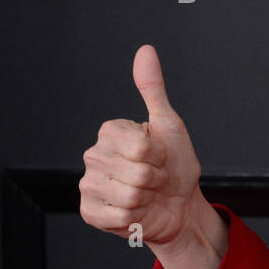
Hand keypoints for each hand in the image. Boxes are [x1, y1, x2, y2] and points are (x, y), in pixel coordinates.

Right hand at [79, 45, 206, 247]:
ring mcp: (88, 185)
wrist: (180, 205)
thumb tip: (146, 50)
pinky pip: (117, 217)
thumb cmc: (176, 165)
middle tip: (156, 178)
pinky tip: (135, 211)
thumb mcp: (170, 125)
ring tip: (147, 194)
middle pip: (138, 173)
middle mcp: (93, 155)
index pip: (140, 146)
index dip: (160, 155)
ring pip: (129, 197)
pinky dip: (135, 218)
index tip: (160, 155)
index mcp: (110, 132)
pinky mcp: (89, 212)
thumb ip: (154, 89)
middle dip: (156, 179)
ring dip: (147, 199)